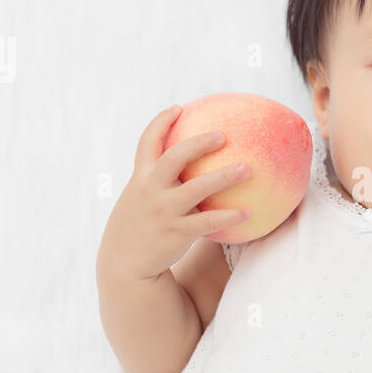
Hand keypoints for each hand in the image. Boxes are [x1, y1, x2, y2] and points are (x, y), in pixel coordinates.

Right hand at [98, 104, 251, 279]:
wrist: (123, 264)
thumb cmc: (139, 225)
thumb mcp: (139, 198)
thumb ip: (157, 182)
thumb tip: (187, 166)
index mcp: (140, 178)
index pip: (147, 142)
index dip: (161, 122)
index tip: (178, 108)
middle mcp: (150, 191)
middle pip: (174, 157)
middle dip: (199, 143)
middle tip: (224, 135)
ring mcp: (163, 211)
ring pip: (197, 188)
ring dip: (224, 176)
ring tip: (247, 168)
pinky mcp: (176, 233)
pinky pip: (208, 222)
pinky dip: (229, 216)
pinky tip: (248, 213)